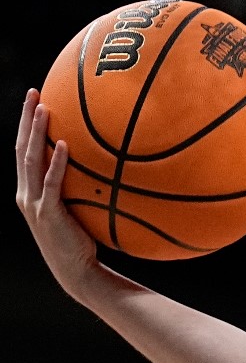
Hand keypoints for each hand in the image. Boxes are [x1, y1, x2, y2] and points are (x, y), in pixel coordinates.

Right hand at [13, 89, 99, 293]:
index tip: (34, 99)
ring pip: (30, 160)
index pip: (23, 149)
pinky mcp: (48, 213)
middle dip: (26, 118)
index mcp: (29, 189)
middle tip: (33, 92)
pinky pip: (51, 183)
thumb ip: (79, 186)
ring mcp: (34, 203)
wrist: (76, 270)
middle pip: (21, 147)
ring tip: (43, 108)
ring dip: (36, 132)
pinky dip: (55, 163)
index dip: (26, 124)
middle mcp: (26, 192)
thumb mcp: (76, 207)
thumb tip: (107, 162)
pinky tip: (63, 144)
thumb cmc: (79, 238)